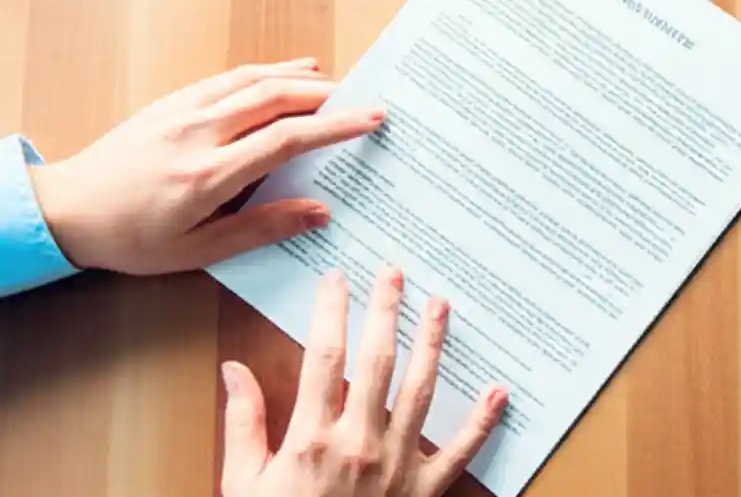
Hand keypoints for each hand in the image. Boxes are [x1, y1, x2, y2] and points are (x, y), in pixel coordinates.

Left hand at [29, 58, 383, 273]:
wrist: (68, 209)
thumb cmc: (132, 239)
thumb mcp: (198, 251)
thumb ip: (262, 228)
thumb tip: (319, 210)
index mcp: (208, 175)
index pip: (285, 139)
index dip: (334, 126)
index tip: (370, 119)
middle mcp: (199, 133)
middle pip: (276, 98)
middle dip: (327, 96)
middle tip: (364, 101)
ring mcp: (183, 111)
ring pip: (254, 80)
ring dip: (300, 78)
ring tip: (336, 83)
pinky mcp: (173, 101)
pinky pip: (228, 77)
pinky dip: (266, 71)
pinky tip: (288, 72)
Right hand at [221, 269, 507, 496]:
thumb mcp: (243, 483)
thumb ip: (243, 422)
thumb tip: (233, 369)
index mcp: (312, 437)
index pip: (325, 356)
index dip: (332, 311)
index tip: (336, 280)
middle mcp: (360, 444)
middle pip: (378, 361)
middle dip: (386, 311)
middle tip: (394, 273)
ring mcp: (397, 466)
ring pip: (421, 391)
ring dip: (432, 344)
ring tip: (440, 305)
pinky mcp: (423, 491)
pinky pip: (460, 452)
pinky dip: (483, 422)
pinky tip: (500, 391)